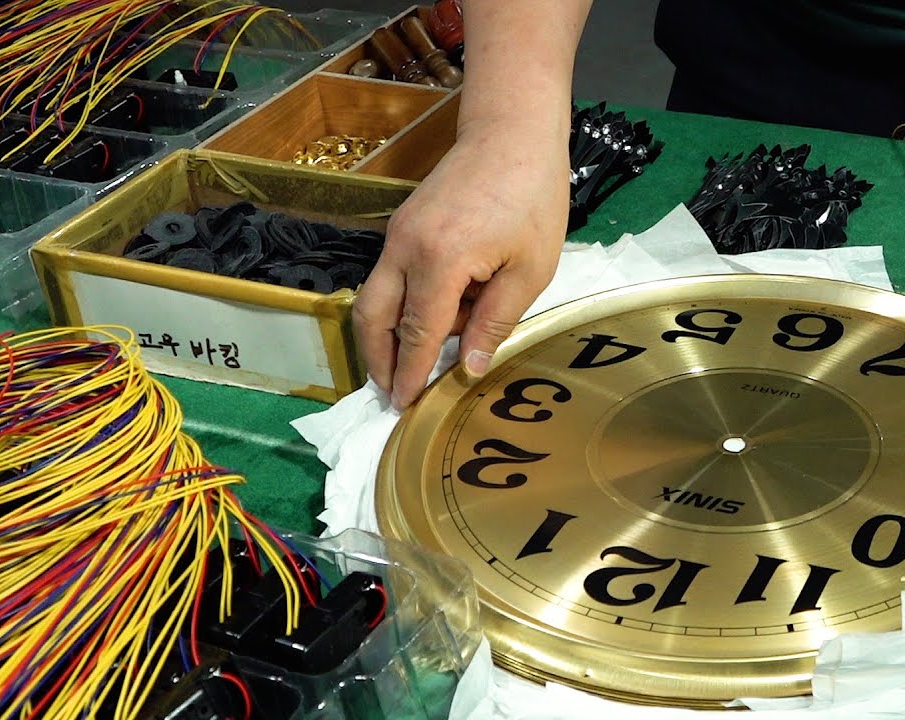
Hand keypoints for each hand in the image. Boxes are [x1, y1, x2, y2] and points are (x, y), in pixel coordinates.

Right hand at [353, 118, 568, 408]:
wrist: (511, 134)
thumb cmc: (532, 198)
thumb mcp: (529, 270)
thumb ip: (494, 323)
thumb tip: (466, 369)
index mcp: (440, 261)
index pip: (415, 332)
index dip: (408, 373)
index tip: (403, 405)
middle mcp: (405, 247)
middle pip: (372, 316)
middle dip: (377, 360)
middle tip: (390, 393)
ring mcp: (398, 232)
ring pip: (374, 296)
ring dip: (386, 333)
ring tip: (407, 364)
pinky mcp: (402, 224)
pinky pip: (389, 274)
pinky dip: (400, 304)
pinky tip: (432, 318)